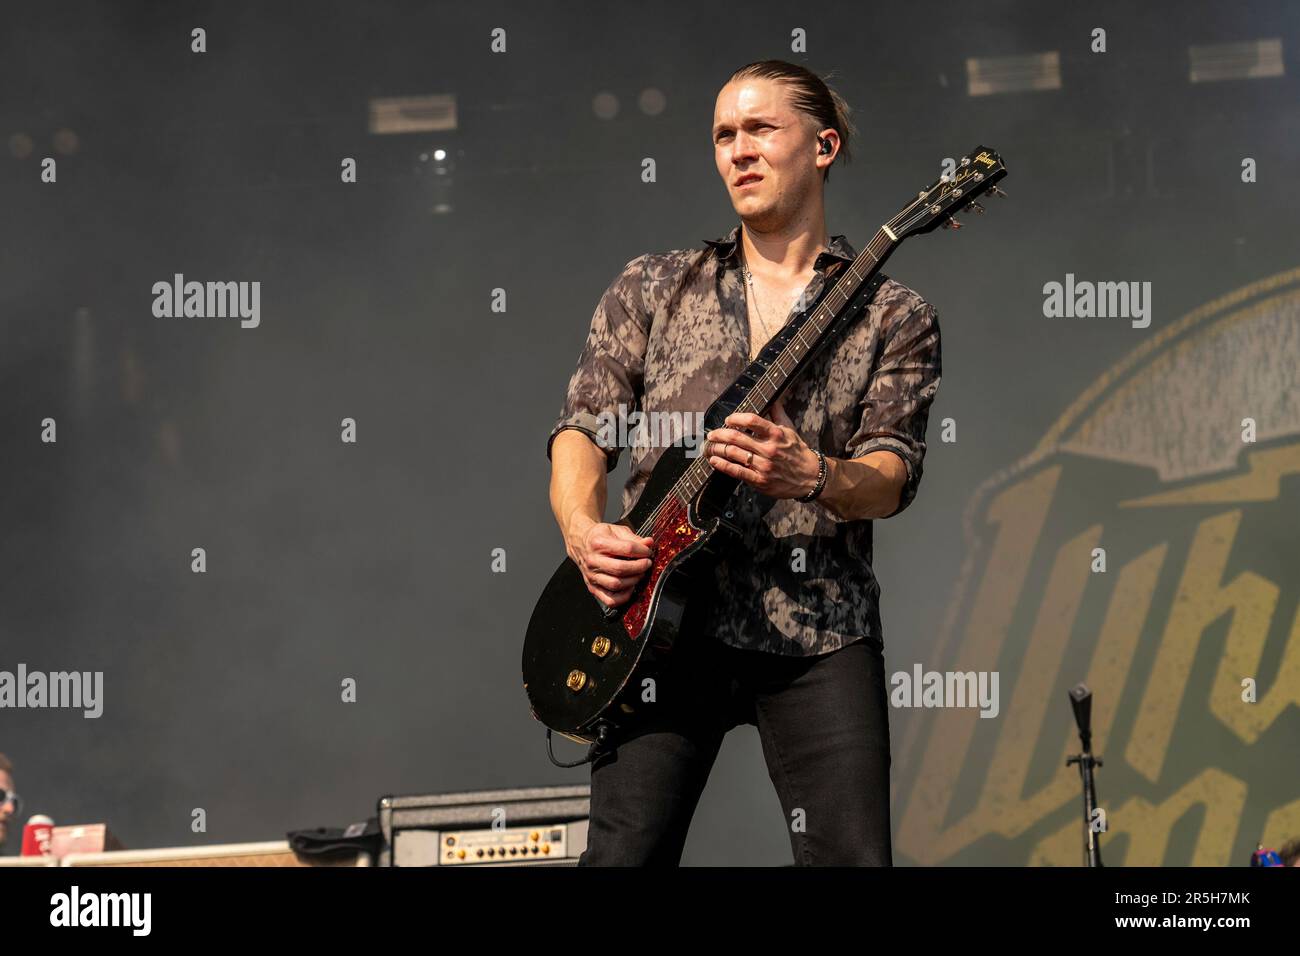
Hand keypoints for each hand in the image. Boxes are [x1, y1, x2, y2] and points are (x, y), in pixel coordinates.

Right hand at [566, 516, 654, 607]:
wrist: (579, 542)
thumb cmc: (598, 537)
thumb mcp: (615, 530)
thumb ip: (633, 538)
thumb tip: (648, 543)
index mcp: (599, 543)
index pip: (627, 548)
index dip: (642, 551)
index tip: (647, 551)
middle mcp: (593, 560)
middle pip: (621, 568)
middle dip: (639, 567)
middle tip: (646, 564)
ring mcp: (592, 576)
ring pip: (616, 584)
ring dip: (633, 580)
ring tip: (639, 574)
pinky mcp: (592, 587)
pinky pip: (609, 599)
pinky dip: (623, 597)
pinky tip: (629, 588)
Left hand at [703, 397, 820, 498]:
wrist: (810, 477)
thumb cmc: (798, 451)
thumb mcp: (790, 429)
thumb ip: (778, 413)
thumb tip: (773, 398)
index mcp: (776, 433)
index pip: (752, 420)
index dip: (736, 418)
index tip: (728, 419)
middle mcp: (769, 449)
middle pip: (737, 437)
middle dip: (720, 434)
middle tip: (711, 433)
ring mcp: (764, 465)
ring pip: (733, 454)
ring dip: (717, 448)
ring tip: (709, 446)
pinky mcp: (760, 480)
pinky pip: (736, 471)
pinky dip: (722, 465)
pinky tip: (714, 460)